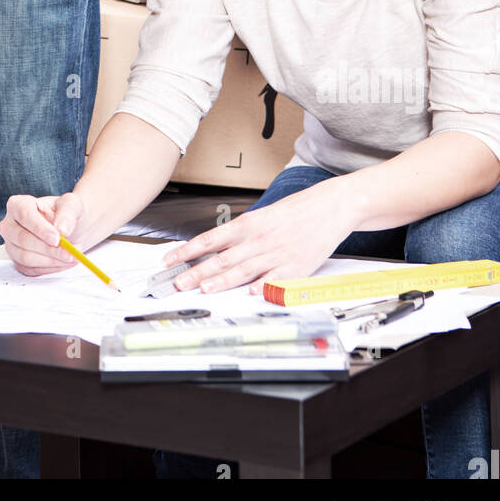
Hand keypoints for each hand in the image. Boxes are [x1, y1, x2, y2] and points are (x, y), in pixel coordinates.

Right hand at [0, 192, 85, 276]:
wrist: (68, 228)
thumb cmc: (65, 213)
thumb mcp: (71, 204)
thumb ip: (67, 214)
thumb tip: (62, 229)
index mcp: (17, 204)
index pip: (24, 214)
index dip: (40, 228)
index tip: (57, 238)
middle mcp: (9, 225)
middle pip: (23, 239)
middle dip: (48, 249)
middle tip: (69, 253)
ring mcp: (11, 245)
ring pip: (25, 258)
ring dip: (51, 261)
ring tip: (71, 257)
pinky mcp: (18, 262)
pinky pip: (31, 270)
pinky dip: (50, 268)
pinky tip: (64, 263)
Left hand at [164, 177, 359, 296]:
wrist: (330, 206)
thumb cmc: (296, 211)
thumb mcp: (263, 216)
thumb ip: (241, 234)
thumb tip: (216, 246)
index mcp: (248, 224)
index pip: (210, 239)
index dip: (187, 250)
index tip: (169, 259)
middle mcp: (258, 239)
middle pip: (221, 258)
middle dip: (197, 271)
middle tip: (177, 281)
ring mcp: (275, 254)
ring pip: (243, 270)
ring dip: (222, 281)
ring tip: (203, 289)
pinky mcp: (294, 268)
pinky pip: (275, 280)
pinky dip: (263, 287)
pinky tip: (251, 294)